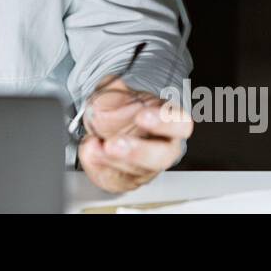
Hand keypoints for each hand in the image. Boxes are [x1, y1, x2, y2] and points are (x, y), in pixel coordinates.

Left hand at [78, 77, 193, 193]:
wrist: (104, 127)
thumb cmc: (120, 108)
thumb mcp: (115, 90)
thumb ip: (112, 89)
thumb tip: (109, 94)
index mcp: (168, 120)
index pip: (180, 124)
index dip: (164, 122)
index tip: (141, 116)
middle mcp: (163, 147)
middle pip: (163, 156)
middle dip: (137, 151)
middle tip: (113, 144)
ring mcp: (147, 167)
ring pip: (138, 171)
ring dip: (112, 160)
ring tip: (95, 146)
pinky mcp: (127, 181)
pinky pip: (114, 180)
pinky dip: (98, 166)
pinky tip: (91, 153)